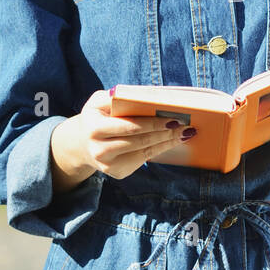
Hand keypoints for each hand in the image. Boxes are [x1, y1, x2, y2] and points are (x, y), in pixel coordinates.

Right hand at [49, 88, 197, 188]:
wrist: (83, 144)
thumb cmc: (97, 117)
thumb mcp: (98, 102)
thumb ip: (114, 97)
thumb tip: (139, 96)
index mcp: (94, 129)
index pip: (129, 126)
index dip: (153, 123)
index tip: (173, 118)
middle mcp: (99, 150)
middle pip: (140, 141)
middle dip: (165, 133)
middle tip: (186, 126)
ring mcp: (108, 165)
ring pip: (144, 152)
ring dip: (167, 142)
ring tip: (185, 134)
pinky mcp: (118, 173)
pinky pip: (143, 160)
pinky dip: (159, 150)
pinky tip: (172, 142)